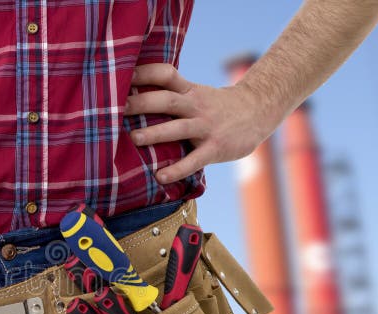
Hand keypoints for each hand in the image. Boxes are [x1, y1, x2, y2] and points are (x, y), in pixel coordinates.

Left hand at [124, 63, 278, 183]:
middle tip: (117, 108)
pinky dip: (177, 169)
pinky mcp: (216, 148)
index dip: (145, 73)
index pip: (166, 74)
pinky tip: (160, 177)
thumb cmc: (217, 106)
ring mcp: (207, 126)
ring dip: (155, 133)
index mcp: (189, 91)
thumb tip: (132, 97)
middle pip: (167, 100)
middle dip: (142, 103)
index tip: (123, 75)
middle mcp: (196, 105)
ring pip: (178, 129)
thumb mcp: (196, 93)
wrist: (259, 111)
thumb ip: (171, 94)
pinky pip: (194, 160)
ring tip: (133, 138)